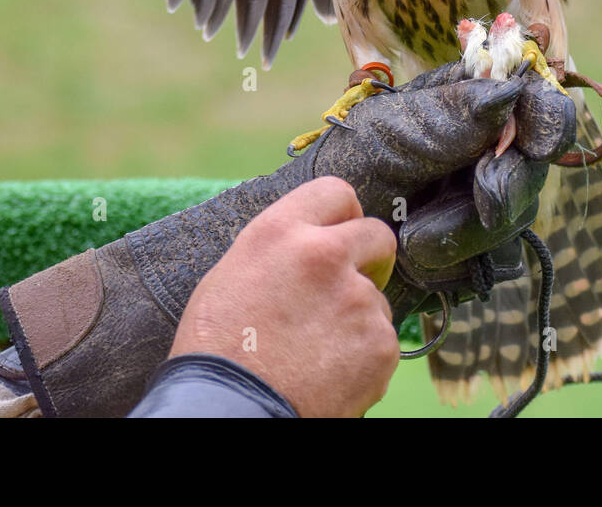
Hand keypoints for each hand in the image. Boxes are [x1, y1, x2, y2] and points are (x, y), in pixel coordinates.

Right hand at [169, 176, 399, 416]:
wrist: (229, 411)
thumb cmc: (218, 350)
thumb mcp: (233, 274)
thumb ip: (280, 249)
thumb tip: (310, 242)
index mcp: (281, 232)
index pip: (336, 191)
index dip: (343, 215)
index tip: (343, 233)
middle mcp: (325, 255)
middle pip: (376, 236)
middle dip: (369, 259)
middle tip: (347, 287)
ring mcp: (358, 299)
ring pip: (377, 298)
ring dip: (358, 318)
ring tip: (316, 350)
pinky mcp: (380, 342)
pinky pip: (383, 340)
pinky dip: (364, 357)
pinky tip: (329, 372)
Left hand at [302, 65, 575, 316]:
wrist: (312, 246)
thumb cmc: (342, 170)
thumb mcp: (389, 134)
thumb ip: (451, 117)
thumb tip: (507, 91)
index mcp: (468, 108)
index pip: (533, 104)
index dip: (546, 119)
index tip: (537, 141)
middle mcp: (485, 155)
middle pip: (532, 168)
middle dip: (500, 187)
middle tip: (477, 197)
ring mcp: (483, 206)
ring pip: (515, 221)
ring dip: (465, 233)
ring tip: (411, 237)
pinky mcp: (475, 256)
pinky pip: (496, 265)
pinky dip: (456, 266)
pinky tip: (417, 261)